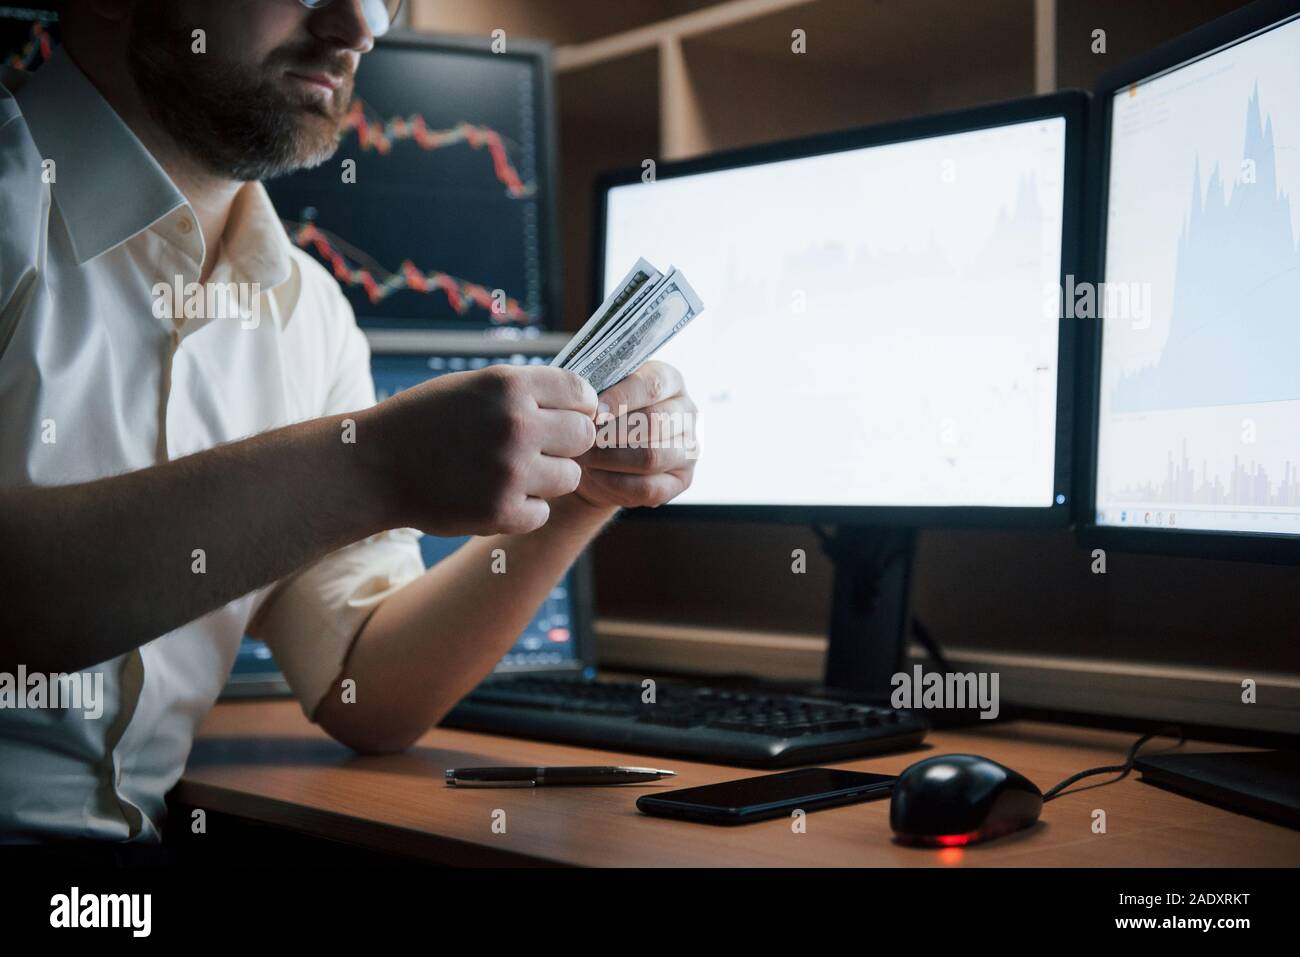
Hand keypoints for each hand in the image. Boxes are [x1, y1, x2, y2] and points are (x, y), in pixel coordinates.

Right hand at [363, 364, 597, 535]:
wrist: (375, 465)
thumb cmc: (426, 420)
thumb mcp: (473, 385)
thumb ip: (526, 391)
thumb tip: (584, 402)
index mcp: (509, 385)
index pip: (581, 392)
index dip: (577, 405)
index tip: (565, 415)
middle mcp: (517, 425)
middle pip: (584, 435)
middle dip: (567, 442)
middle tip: (539, 448)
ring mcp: (511, 471)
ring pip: (570, 477)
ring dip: (549, 478)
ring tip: (513, 473)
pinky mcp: (502, 512)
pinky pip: (542, 513)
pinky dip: (524, 509)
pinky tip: (495, 496)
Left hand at [571, 361, 698, 510]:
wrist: (603, 458)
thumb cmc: (604, 417)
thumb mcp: (602, 397)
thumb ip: (600, 393)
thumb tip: (594, 408)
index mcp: (671, 381)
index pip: (653, 385)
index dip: (622, 398)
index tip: (595, 411)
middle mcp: (687, 413)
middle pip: (655, 422)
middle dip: (613, 432)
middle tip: (585, 438)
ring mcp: (689, 448)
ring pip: (652, 457)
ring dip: (611, 459)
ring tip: (586, 457)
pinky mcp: (682, 481)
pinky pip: (649, 488)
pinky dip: (615, 483)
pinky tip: (596, 475)